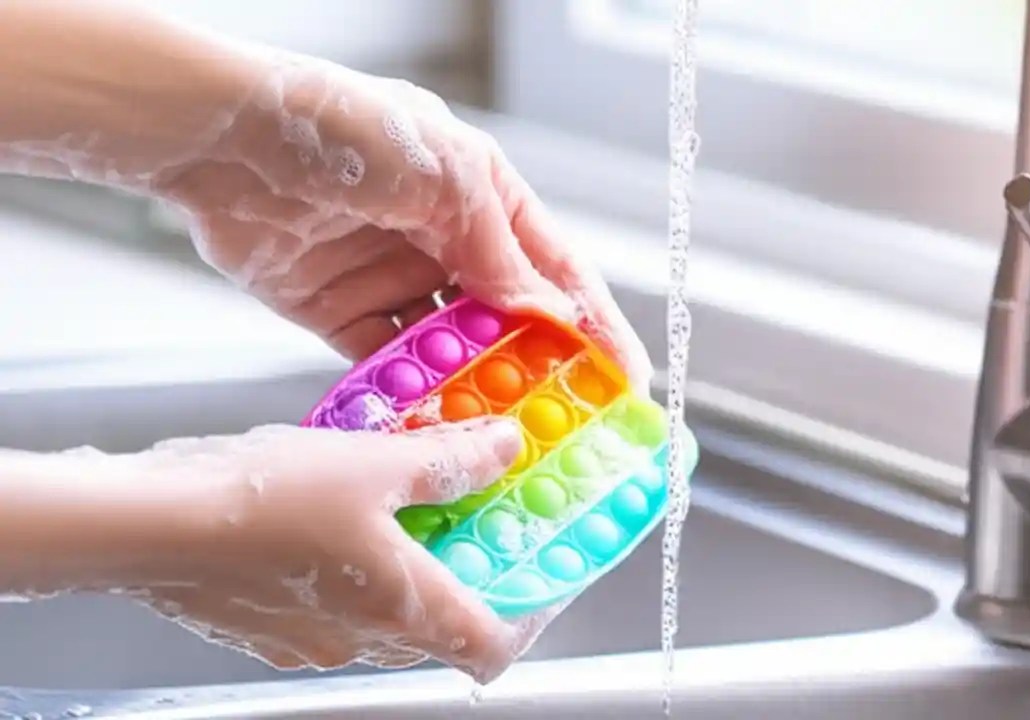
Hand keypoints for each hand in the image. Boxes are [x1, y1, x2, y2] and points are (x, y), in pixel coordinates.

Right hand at [119, 417, 549, 680]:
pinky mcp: (268, 623)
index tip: (542, 567)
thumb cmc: (256, 503)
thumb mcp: (377, 461)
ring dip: (415, 562)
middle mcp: (363, 638)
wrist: (141, 525)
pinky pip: (337, 600)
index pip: (496, 648)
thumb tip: (506, 449)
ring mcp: (311, 638)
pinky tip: (347, 507)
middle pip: (447, 625)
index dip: (531, 610)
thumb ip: (451, 460)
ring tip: (416, 495)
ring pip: (391, 611)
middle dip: (473, 569)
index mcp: (405, 609)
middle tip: (482, 510)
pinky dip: (360, 563)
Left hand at [155, 49, 651, 385]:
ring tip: (496, 437)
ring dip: (472, 391)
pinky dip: (406, 395)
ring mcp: (392, 280)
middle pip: (508, 321)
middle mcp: (444, 241)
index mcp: (483, 199)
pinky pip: (386, 366)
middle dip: (537, 372)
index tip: (624, 379)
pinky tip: (427, 425)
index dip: (594, 325)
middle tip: (564, 426)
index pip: (556, 272)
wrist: (224, 137)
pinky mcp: (339, 313)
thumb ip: (498, 252)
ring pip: (450, 352)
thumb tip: (550, 316)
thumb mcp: (447, 178)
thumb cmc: (346, 131)